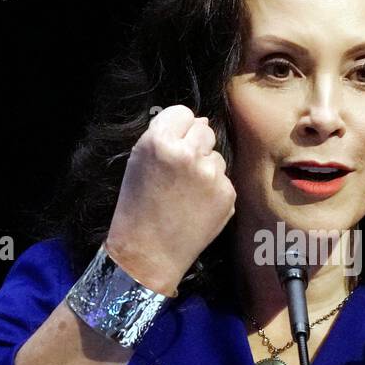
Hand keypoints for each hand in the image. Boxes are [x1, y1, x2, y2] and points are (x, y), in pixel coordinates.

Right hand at [104, 105, 236, 293]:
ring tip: (185, 193)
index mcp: (160, 141)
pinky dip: (214, 190)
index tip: (172, 144)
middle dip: (195, 145)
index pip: (183, 112)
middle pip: (205, 129)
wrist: (148, 252)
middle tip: (180, 171)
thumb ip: (166, 136)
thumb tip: (200, 121)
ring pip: (216, 156)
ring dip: (205, 168)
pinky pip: (224, 179)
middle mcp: (188, 153)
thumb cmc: (137, 206)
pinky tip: (196, 206)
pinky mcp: (227, 194)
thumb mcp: (138, 161)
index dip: (178, 128)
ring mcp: (211, 175)